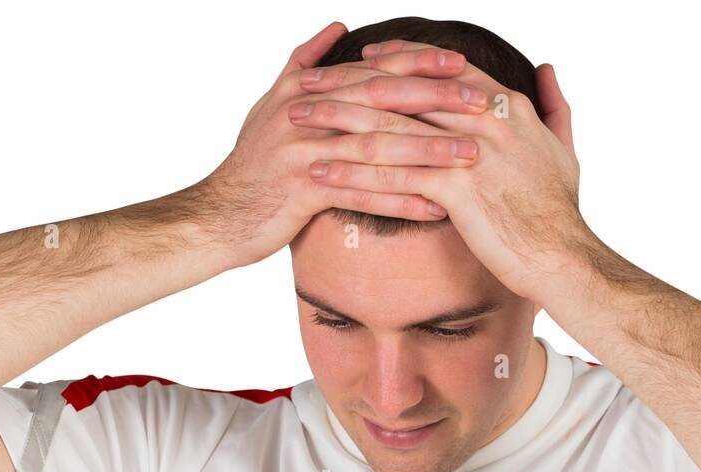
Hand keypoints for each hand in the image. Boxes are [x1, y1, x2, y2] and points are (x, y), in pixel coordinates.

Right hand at [194, 23, 489, 266]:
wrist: (217, 216)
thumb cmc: (251, 165)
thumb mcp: (271, 105)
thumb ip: (303, 63)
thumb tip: (338, 28)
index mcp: (307, 89)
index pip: (372, 70)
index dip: (418, 64)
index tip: (462, 63)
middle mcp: (306, 113)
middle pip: (383, 102)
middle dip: (436, 102)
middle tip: (483, 105)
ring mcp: (304, 150)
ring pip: (378, 147)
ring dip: (429, 153)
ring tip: (472, 157)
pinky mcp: (302, 191)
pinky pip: (363, 195)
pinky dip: (402, 201)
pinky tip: (438, 207)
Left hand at [289, 37, 589, 304]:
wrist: (564, 256)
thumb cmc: (560, 212)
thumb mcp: (564, 148)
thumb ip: (554, 106)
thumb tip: (548, 71)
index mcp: (506, 105)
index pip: (440, 69)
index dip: (400, 59)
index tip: (365, 56)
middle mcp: (485, 119)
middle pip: (403, 90)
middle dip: (350, 84)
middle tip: (311, 83)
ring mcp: (470, 151)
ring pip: (389, 127)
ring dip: (338, 122)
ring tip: (298, 122)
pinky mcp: (456, 189)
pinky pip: (391, 175)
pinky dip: (352, 172)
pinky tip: (322, 173)